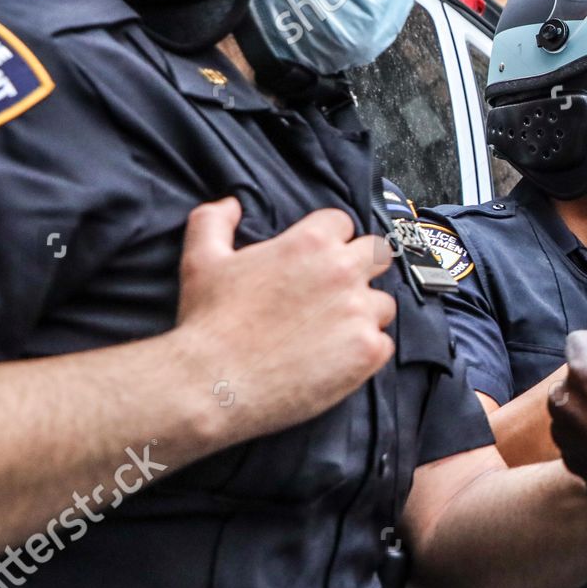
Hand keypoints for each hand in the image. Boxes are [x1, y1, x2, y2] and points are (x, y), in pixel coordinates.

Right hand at [170, 198, 396, 445]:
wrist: (214, 382)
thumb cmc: (209, 322)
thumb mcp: (201, 260)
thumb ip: (215, 221)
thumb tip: (231, 204)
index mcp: (310, 243)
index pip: (342, 223)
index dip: (330, 239)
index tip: (318, 258)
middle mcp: (342, 271)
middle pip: (378, 254)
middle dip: (361, 267)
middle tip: (337, 291)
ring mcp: (359, 312)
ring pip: (383, 303)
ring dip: (364, 314)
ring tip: (333, 332)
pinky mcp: (366, 351)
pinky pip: (384, 344)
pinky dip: (366, 351)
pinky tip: (338, 358)